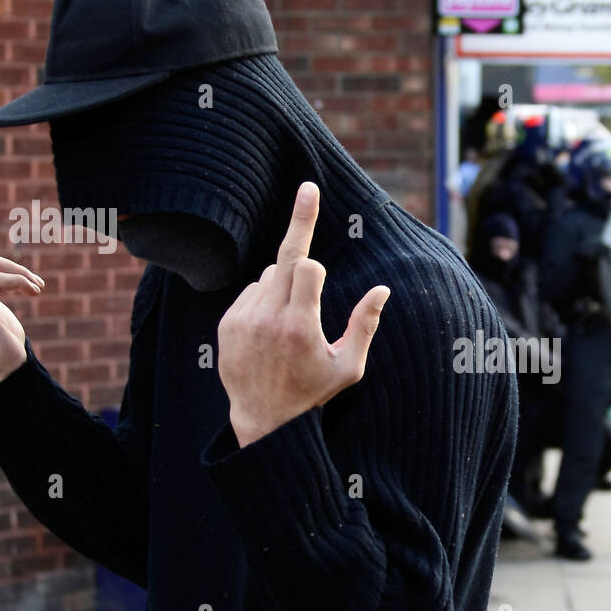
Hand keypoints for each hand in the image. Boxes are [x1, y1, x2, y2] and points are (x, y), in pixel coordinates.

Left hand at [217, 182, 389, 446]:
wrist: (261, 422)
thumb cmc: (311, 395)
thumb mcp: (348, 368)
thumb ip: (365, 326)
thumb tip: (383, 290)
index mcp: (300, 328)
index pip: (307, 268)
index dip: (318, 269)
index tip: (320, 256)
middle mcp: (268, 319)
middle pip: (285, 258)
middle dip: (300, 224)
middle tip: (308, 188)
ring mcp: (244, 320)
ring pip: (269, 275)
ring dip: (285, 282)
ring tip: (292, 320)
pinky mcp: (228, 324)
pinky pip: (251, 291)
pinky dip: (265, 297)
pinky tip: (272, 328)